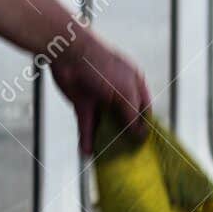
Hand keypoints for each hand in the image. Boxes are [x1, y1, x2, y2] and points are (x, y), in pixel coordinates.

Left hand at [49, 28, 151, 156]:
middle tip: (127, 156)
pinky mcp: (82, 104)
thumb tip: (139, 135)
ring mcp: (100, 98)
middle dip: (125, 136)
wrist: (68, 53)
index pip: (144, 110)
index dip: (145, 127)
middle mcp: (118, 92)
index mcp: (134, 84)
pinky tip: (88, 152)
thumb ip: (133, 114)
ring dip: (105, 141)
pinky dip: (87, 139)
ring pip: (105, 125)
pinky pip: (86, 125)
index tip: (144, 146)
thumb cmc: (102, 66)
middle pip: (125, 119)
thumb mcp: (125, 92)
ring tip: (109, 158)